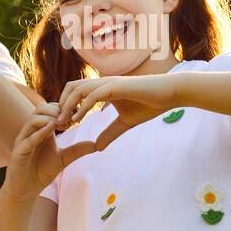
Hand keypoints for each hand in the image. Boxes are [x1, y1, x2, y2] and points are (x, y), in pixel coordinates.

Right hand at [1, 104, 97, 202]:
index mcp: (41, 131)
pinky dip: (40, 132)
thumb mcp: (63, 159)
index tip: (76, 117)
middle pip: (40, 109)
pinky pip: (28, 138)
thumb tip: (96, 145)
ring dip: (49, 119)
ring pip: (33, 120)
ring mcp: (23, 141)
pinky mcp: (18, 152)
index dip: (63, 109)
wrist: (25, 190)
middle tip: (70, 119)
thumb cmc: (41, 172)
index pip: (50, 110)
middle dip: (56, 110)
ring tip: (62, 124)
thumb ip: (77, 150)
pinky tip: (52, 129)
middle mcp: (30, 132)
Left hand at [55, 74, 179, 148]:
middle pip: (71, 87)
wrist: (171, 93)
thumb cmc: (151, 104)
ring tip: (64, 122)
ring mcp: (109, 82)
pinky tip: (78, 119)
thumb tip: (97, 148)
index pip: (75, 91)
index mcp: (102, 88)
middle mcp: (103, 82)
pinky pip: (93, 95)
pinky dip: (83, 106)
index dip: (66, 106)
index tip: (63, 124)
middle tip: (59, 124)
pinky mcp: (117, 86)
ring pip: (79, 89)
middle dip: (62, 104)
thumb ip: (110, 133)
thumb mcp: (125, 123)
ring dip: (68, 106)